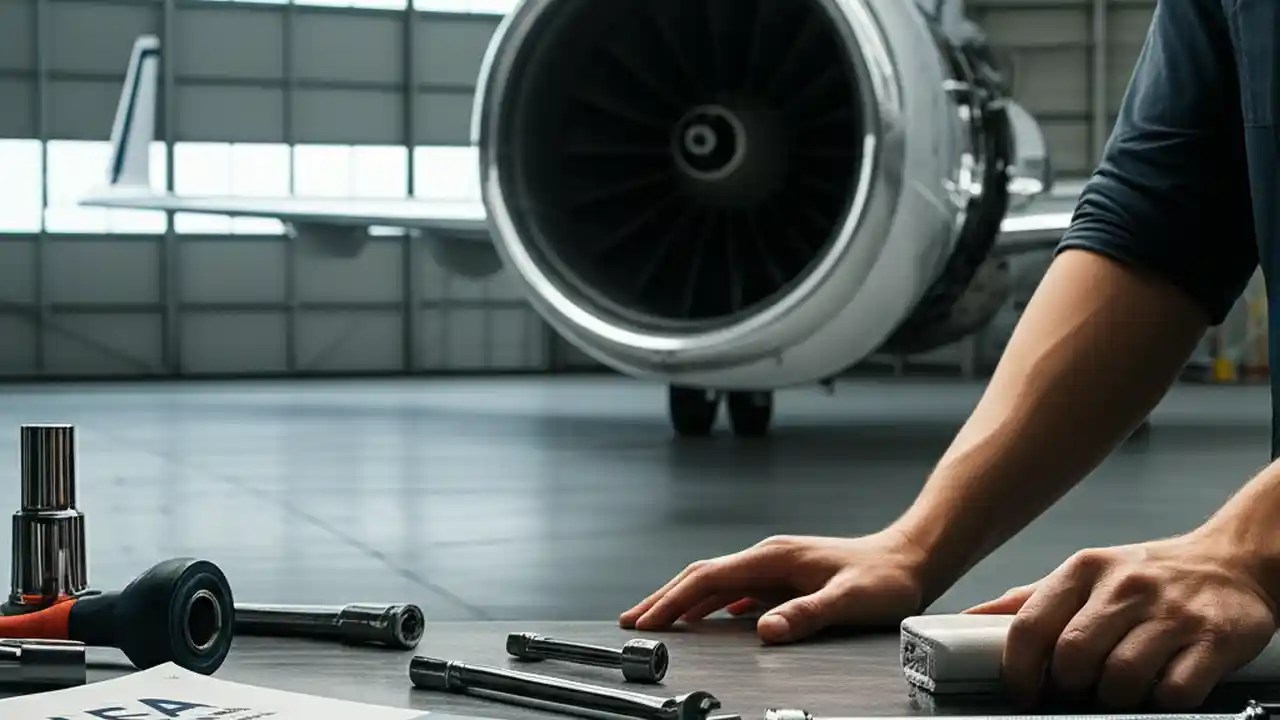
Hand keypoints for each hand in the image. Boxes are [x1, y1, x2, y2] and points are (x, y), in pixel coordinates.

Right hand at [618, 530, 929, 644]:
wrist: (911, 557)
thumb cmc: (885, 578)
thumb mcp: (849, 600)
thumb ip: (807, 614)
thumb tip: (762, 629)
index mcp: (773, 558)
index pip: (708, 578)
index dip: (673, 601)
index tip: (647, 622)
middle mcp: (768, 557)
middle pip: (701, 576)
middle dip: (663, 599)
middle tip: (632, 622)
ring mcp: (774, 566)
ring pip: (715, 582)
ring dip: (683, 601)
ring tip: (656, 620)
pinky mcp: (784, 578)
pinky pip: (734, 590)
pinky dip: (710, 604)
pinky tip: (706, 618)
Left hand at [964, 534, 1278, 709]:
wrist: (1232, 562)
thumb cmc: (1148, 576)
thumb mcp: (1084, 575)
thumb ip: (1029, 601)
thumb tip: (970, 620)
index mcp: (1083, 570)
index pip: (1030, 626)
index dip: (1017, 670)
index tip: (1021, 692)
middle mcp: (1125, 586)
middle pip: (1072, 657)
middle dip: (1069, 686)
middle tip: (1078, 691)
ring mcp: (1171, 612)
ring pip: (1120, 678)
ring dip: (1113, 698)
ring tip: (1117, 691)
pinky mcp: (1214, 639)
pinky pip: (1174, 691)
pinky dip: (1160, 702)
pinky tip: (1157, 689)